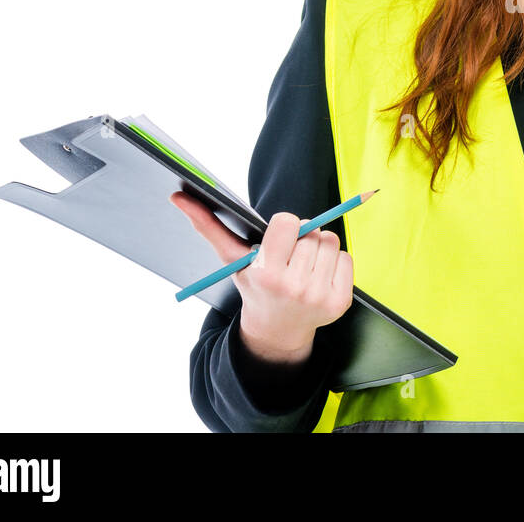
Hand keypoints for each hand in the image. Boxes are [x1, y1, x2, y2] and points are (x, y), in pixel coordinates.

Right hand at [169, 192, 353, 365]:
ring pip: (331, 242)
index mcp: (266, 273)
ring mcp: (318, 297)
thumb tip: (177, 194)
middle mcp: (294, 287)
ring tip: (303, 265)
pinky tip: (318, 276)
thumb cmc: (254, 284)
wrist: (276, 329)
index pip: (289, 221)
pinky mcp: (339, 303)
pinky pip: (346, 258)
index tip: (277, 241)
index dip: (284, 226)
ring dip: (319, 247)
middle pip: (312, 231)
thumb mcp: (231, 258)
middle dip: (302, 238)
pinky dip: (335, 262)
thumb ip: (207, 225)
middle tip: (290, 256)